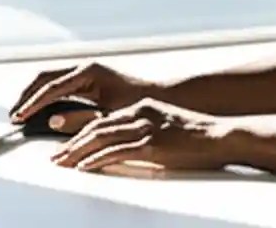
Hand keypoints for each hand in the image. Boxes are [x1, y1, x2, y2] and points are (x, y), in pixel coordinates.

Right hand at [10, 62, 157, 134]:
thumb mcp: (107, 115)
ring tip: (21, 112)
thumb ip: (79, 118)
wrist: (158, 96)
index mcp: (88, 73)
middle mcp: (84, 67)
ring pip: (49, 77)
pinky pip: (58, 82)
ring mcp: (84, 70)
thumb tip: (50, 120)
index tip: (18, 117)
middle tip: (13, 115)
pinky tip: (38, 108)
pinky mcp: (86, 78)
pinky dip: (44, 94)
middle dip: (27, 96)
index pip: (51, 87)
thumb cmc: (136, 107)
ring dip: (33, 93)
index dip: (32, 103)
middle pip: (44, 77)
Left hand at [50, 97, 233, 172]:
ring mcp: (146, 127)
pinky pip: (117, 152)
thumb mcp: (163, 128)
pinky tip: (84, 167)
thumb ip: (141, 134)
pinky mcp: (153, 143)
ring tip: (61, 163)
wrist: (221, 137)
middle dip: (71, 143)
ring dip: (77, 151)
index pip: (101, 119)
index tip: (64, 145)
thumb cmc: (194, 138)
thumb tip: (120, 149)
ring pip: (101, 137)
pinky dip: (97, 160)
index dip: (78, 132)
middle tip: (54, 157)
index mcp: (141, 107)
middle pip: (95, 127)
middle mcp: (140, 112)